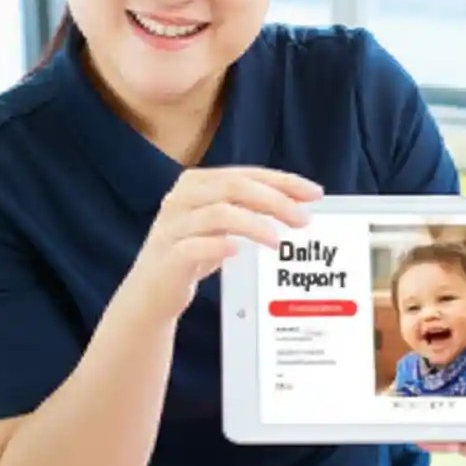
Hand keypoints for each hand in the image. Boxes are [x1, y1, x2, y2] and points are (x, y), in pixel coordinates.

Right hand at [123, 167, 323, 321]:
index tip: (313, 193)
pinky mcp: (168, 256)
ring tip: (278, 241)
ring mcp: (172, 227)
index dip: (282, 181)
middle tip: (303, 219)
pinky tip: (239, 251)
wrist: (151, 292)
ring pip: (218, 213)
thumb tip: (297, 204)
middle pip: (234, 187)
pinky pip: (195, 247)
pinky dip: (219, 247)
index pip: (246, 174)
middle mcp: (182, 198)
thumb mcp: (220, 225)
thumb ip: (248, 209)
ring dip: (254, 224)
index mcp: (197, 183)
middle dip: (275, 200)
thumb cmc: (192, 253)